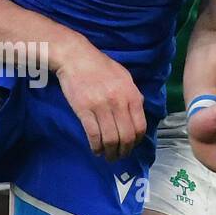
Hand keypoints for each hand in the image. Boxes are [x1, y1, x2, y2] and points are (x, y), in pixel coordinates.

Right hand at [56, 43, 145, 159]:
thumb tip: (137, 113)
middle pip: (126, 136)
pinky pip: (94, 135)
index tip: (131, 146)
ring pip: (110, 139)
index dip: (136, 141)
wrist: (76, 57)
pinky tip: (96, 149)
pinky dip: (96, 146)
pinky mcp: (84, 110)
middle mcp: (118, 102)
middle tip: (119, 156)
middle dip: (124, 151)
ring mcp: (101, 107)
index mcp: (131, 95)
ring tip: (107, 156)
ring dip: (110, 152)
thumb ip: (133, 95)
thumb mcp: (124, 77)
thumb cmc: (100, 66)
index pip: (139, 126)